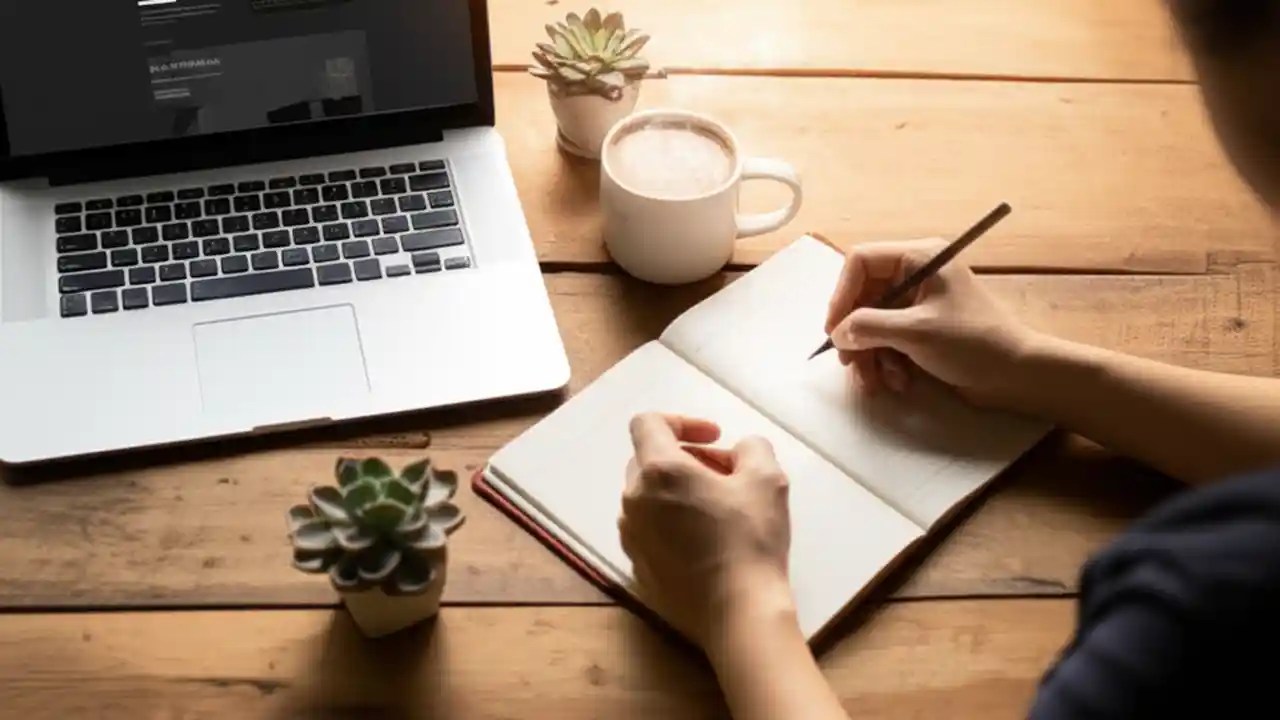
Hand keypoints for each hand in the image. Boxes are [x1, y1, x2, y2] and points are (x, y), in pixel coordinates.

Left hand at [618, 413, 794, 649]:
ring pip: (648, 497)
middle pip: (648, 460)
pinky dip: (670, 522)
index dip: (682, 421)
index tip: (714, 438)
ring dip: (677, 491)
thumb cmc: (750, 540)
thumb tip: (737, 452)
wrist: (737, 614)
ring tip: (717, 509)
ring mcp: (630, 536)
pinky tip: (704, 542)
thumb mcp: (767, 479)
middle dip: (686, 458)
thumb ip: (751, 447)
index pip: (647, 422)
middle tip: (725, 474)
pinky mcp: (637, 567)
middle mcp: (633, 500)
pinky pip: (649, 530)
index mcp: (658, 470)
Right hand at [824, 238, 1040, 410]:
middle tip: (849, 363)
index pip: (861, 261)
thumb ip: (869, 327)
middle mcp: (916, 273)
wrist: (1015, 374)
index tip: (835, 328)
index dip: (842, 294)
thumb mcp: (915, 333)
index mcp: (919, 258)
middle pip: (863, 296)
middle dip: (856, 334)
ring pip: (872, 322)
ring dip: (871, 355)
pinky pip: (888, 339)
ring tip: (877, 383)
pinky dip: (887, 361)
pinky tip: (899, 381)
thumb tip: (837, 334)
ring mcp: (918, 302)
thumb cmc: (971, 343)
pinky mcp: (922, 328)